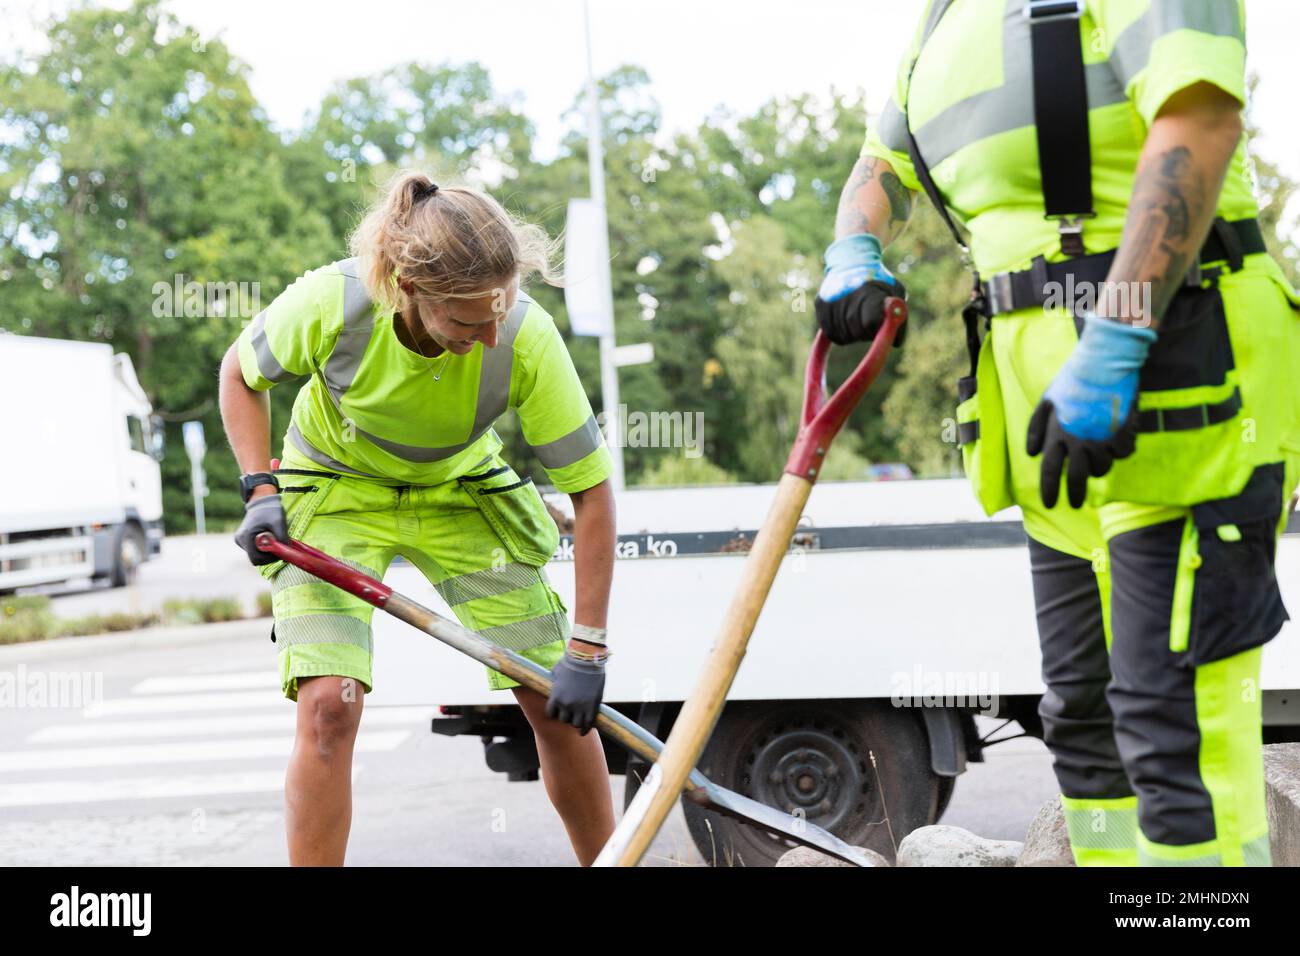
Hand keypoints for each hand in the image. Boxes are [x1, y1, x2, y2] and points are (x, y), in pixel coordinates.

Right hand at [234, 492, 287, 564]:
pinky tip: (268, 537)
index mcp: (246, 536)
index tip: (280, 553)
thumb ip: (282, 538)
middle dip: (269, 555)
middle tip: (280, 547)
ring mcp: (240, 540)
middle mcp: (240, 540)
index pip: (256, 559)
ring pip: (256, 554)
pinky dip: (263, 547)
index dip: (269, 559)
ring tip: (274, 538)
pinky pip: (255, 549)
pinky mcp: (243, 539)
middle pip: (256, 558)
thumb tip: (287, 554)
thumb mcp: (279, 522)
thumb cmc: (270, 510)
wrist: (262, 501)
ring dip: (267, 551)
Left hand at [546, 645, 606, 734]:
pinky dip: (586, 729)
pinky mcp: (593, 706)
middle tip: (570, 711)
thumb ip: (554, 682)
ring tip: (578, 717)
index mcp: (556, 697)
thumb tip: (551, 684)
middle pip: (563, 720)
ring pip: (575, 724)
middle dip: (566, 715)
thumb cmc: (571, 661)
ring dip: (576, 721)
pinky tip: (584, 732)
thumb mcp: (557, 672)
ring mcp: (580, 706)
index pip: (551, 714)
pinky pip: (588, 723)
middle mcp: (566, 704)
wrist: (587, 657)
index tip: (558, 710)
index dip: (555, 712)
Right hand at [815, 233, 906, 345]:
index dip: (878, 329)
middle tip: (872, 321)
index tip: (882, 325)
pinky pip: (831, 334)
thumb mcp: (896, 292)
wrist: (852, 259)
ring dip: (854, 334)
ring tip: (859, 317)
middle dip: (867, 332)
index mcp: (866, 290)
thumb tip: (895, 342)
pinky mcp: (820, 305)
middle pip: (857, 333)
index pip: (871, 322)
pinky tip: (848, 322)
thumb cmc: (879, 280)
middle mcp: (844, 295)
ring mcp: (830, 300)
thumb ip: (899, 317)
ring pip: (843, 336)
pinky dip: (842, 332)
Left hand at [1027, 313, 1156, 507]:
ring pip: (1102, 469)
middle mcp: (1079, 442)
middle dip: (1076, 495)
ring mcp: (1102, 439)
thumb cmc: (1073, 381)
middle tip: (1076, 504)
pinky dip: (1120, 450)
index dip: (1050, 490)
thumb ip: (1036, 428)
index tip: (1051, 505)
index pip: (1051, 471)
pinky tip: (1116, 439)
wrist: (1104, 364)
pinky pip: (1123, 454)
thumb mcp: (1046, 401)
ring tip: (1097, 455)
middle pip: (1077, 479)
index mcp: (1057, 435)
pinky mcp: (1123, 434)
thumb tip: (1032, 453)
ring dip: (1099, 467)